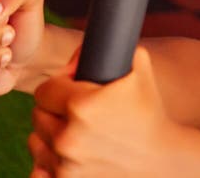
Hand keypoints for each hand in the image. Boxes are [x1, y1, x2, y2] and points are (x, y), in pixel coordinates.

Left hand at [28, 47, 199, 177]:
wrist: (164, 159)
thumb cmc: (152, 114)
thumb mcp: (141, 74)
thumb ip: (122, 49)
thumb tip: (101, 36)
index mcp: (82, 105)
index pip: (46, 90)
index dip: (59, 85)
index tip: (71, 88)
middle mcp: (69, 136)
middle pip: (37, 115)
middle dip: (54, 109)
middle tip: (73, 109)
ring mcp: (66, 165)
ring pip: (36, 142)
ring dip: (49, 135)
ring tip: (72, 131)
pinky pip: (39, 169)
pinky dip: (50, 162)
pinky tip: (68, 153)